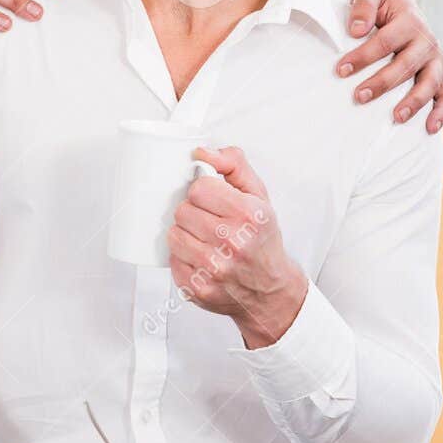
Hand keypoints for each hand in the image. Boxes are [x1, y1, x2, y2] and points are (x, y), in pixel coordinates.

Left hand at [169, 147, 307, 350]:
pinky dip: (183, 257)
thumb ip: (233, 164)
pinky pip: (172, 260)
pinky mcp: (198, 288)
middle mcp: (232, 242)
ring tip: (205, 240)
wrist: (270, 288)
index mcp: (248, 214)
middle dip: (195, 213)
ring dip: (186, 234)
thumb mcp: (258, 195)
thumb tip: (202, 153)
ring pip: (174, 234)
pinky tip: (202, 258)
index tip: (214, 201)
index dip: (204, 192)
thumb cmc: (263, 240)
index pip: (199, 188)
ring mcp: (214, 268)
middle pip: (183, 211)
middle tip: (211, 222)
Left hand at [337, 0, 442, 132]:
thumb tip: (357, 29)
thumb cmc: (380, 4)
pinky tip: (428, 128)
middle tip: (358, 96)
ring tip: (395, 117)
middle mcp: (426, 40)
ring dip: (414, 101)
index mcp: (409, 19)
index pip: (385, 40)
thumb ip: (364, 1)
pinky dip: (442, 112)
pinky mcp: (440, 75)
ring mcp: (435, 59)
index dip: (363, 55)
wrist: (399, 9)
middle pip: (406, 65)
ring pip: (430, 82)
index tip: (341, 69)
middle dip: (382, 82)